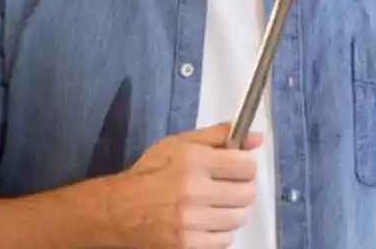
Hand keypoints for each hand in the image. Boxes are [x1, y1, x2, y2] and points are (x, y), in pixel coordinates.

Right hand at [102, 121, 263, 247]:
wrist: (119, 210)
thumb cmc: (150, 174)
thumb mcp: (179, 144)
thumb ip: (219, 136)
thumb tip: (256, 138)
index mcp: (194, 162)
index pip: (246, 166)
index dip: (244, 166)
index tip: (236, 168)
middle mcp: (194, 192)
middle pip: (247, 194)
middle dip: (240, 189)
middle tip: (225, 188)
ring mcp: (191, 222)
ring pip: (238, 218)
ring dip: (229, 212)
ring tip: (211, 206)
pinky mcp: (188, 245)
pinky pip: (224, 240)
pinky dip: (218, 233)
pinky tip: (203, 222)